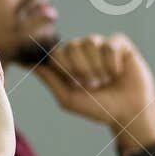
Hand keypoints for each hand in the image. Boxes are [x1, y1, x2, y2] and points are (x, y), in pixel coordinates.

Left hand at [32, 34, 154, 147]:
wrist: (129, 113)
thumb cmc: (98, 108)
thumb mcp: (69, 98)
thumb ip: (49, 79)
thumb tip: (26, 63)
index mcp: (69, 62)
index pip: (57, 52)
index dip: (66, 68)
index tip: (77, 84)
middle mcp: (84, 51)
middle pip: (72, 45)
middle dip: (81, 68)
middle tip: (93, 83)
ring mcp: (102, 45)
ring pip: (90, 42)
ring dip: (97, 66)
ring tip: (105, 80)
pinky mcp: (120, 45)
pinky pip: (110, 44)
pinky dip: (112, 63)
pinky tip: (117, 73)